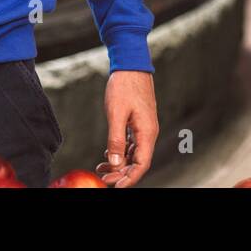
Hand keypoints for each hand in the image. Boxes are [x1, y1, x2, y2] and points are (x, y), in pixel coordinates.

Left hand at [96, 70, 157, 186]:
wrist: (131, 64)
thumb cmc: (124, 86)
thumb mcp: (117, 113)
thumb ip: (116, 139)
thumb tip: (116, 163)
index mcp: (147, 132)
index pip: (141, 165)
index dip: (129, 178)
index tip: (114, 186)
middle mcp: (149, 132)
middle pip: (138, 162)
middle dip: (122, 173)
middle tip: (103, 177)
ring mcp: (144, 127)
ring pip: (134, 153)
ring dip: (120, 163)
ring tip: (102, 167)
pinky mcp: (138, 121)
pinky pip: (132, 143)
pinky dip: (121, 151)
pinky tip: (108, 154)